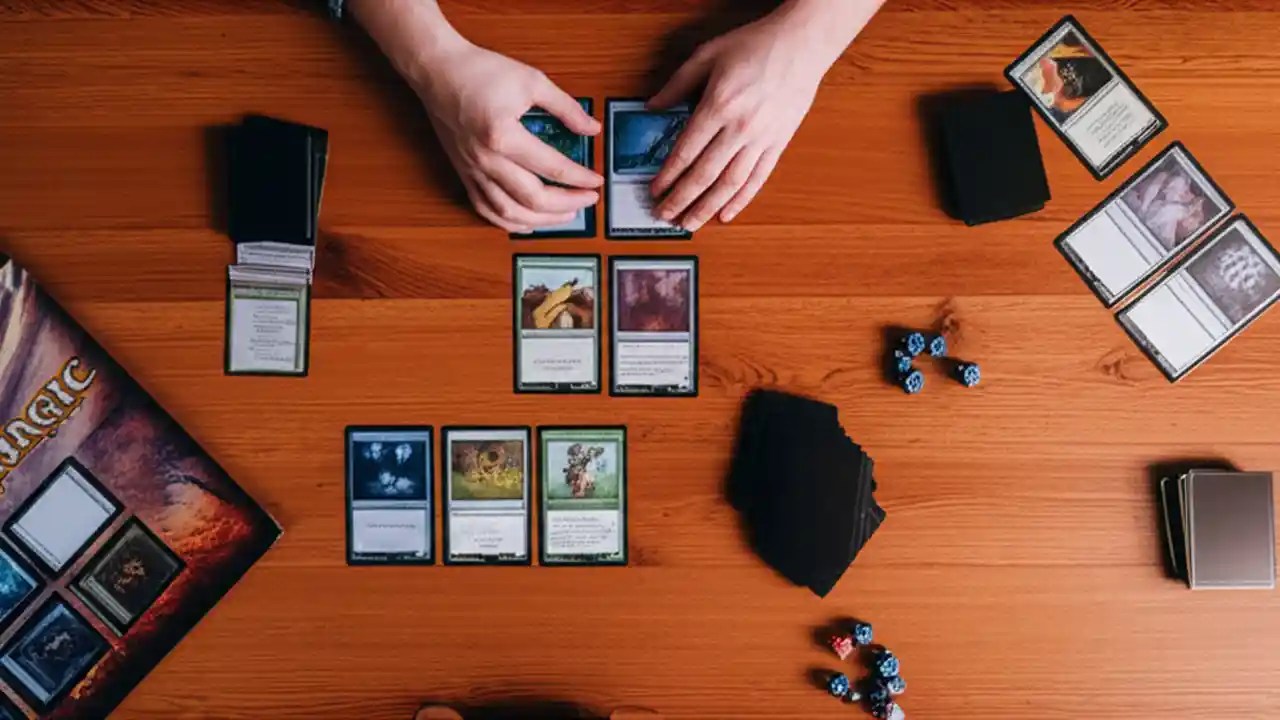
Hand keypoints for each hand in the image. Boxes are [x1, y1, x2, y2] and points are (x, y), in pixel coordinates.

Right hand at [352, 0, 602, 231]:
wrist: (437, 70)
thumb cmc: (480, 71)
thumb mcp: (531, 81)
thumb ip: (566, 108)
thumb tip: (592, 128)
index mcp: (504, 136)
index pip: (552, 167)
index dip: (580, 178)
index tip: (596, 181)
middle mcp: (486, 160)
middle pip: (533, 199)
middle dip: (568, 204)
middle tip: (589, 200)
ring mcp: (472, 170)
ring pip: (508, 213)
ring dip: (541, 220)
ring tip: (565, 214)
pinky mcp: (463, 173)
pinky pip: (484, 209)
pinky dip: (508, 222)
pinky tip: (527, 223)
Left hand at [647, 8, 842, 229]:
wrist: (802, 43)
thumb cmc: (755, 45)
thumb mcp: (708, 54)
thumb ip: (677, 84)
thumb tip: (652, 106)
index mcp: (718, 105)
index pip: (686, 151)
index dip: (668, 175)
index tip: (655, 190)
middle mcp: (740, 127)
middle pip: (704, 174)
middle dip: (681, 199)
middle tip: (664, 215)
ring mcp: (761, 139)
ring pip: (730, 183)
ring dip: (707, 207)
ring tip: (690, 223)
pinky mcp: (778, 143)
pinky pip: (757, 178)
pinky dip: (741, 200)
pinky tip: (726, 215)